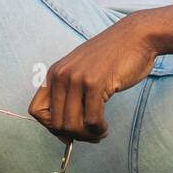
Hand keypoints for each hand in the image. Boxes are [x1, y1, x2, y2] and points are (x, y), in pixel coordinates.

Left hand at [28, 16, 158, 142]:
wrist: (136, 36)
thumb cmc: (113, 56)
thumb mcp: (82, 70)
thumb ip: (70, 93)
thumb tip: (64, 130)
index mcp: (54, 72)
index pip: (36, 111)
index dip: (50, 127)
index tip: (68, 133)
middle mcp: (61, 75)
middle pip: (55, 123)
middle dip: (73, 135)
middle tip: (89, 135)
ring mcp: (78, 79)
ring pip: (72, 125)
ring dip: (86, 135)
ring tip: (99, 132)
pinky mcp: (96, 84)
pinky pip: (91, 120)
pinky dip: (98, 130)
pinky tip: (104, 127)